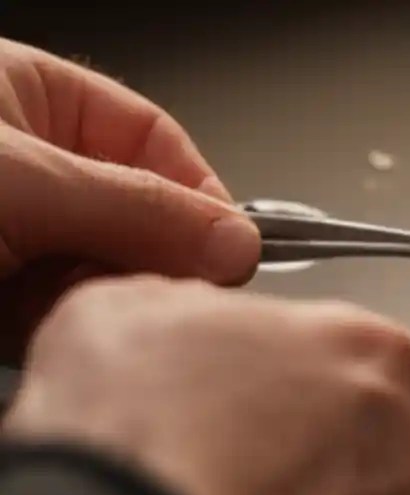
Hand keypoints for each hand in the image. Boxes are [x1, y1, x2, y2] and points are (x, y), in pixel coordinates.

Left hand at [0, 39, 259, 359]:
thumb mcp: (22, 180)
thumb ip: (138, 209)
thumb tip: (235, 239)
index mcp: (26, 97)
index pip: (152, 138)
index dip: (198, 192)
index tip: (230, 246)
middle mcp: (24, 166)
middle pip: (137, 216)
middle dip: (148, 258)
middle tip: (165, 288)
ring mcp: (7, 236)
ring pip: (102, 274)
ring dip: (105, 300)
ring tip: (82, 309)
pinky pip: (59, 319)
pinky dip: (67, 332)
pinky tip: (50, 331)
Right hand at [3, 277, 409, 494]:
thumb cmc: (139, 444)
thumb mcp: (125, 316)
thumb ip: (191, 311)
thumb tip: (188, 324)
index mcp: (365, 354)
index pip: (375, 354)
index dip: (316, 379)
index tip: (269, 401)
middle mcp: (409, 446)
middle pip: (378, 448)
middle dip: (321, 463)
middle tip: (240, 483)